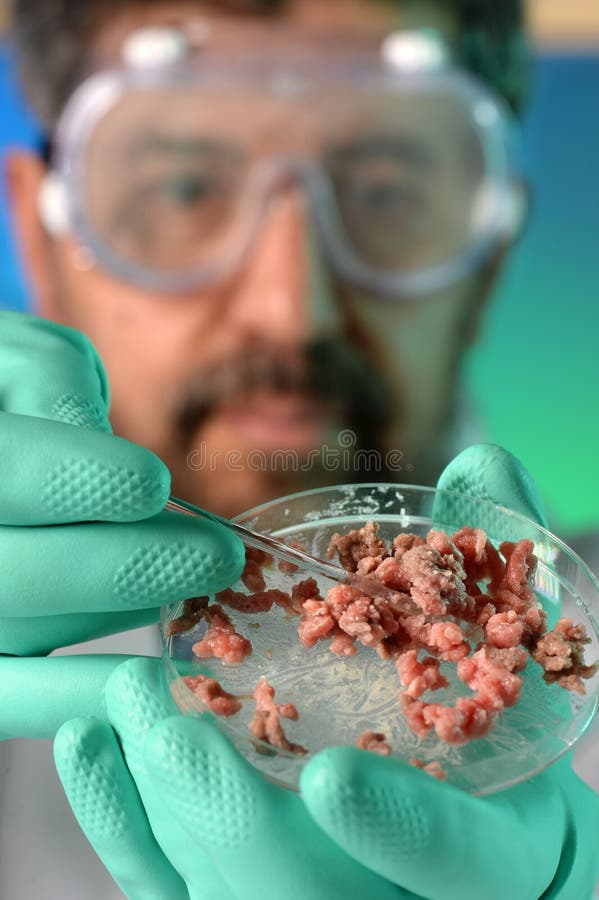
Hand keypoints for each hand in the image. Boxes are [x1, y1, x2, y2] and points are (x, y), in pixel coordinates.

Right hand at [0, 311, 243, 737]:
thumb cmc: (6, 387)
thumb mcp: (24, 358)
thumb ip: (62, 395)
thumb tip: (131, 482)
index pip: (10, 473)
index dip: (85, 482)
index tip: (156, 483)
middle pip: (20, 573)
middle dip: (130, 566)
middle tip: (219, 556)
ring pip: (24, 628)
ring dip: (120, 615)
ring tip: (198, 591)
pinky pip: (8, 690)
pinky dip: (72, 696)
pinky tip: (146, 680)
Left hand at [53, 445, 598, 898]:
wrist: (482, 823)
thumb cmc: (498, 733)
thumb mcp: (515, 656)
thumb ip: (493, 563)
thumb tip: (483, 458)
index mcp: (496, 853)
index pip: (461, 865)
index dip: (407, 831)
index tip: (333, 774)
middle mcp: (397, 896)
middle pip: (302, 891)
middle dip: (228, 811)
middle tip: (164, 720)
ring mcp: (312, 897)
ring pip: (225, 891)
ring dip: (163, 805)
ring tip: (116, 709)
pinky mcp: (246, 889)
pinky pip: (174, 884)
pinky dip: (127, 821)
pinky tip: (90, 744)